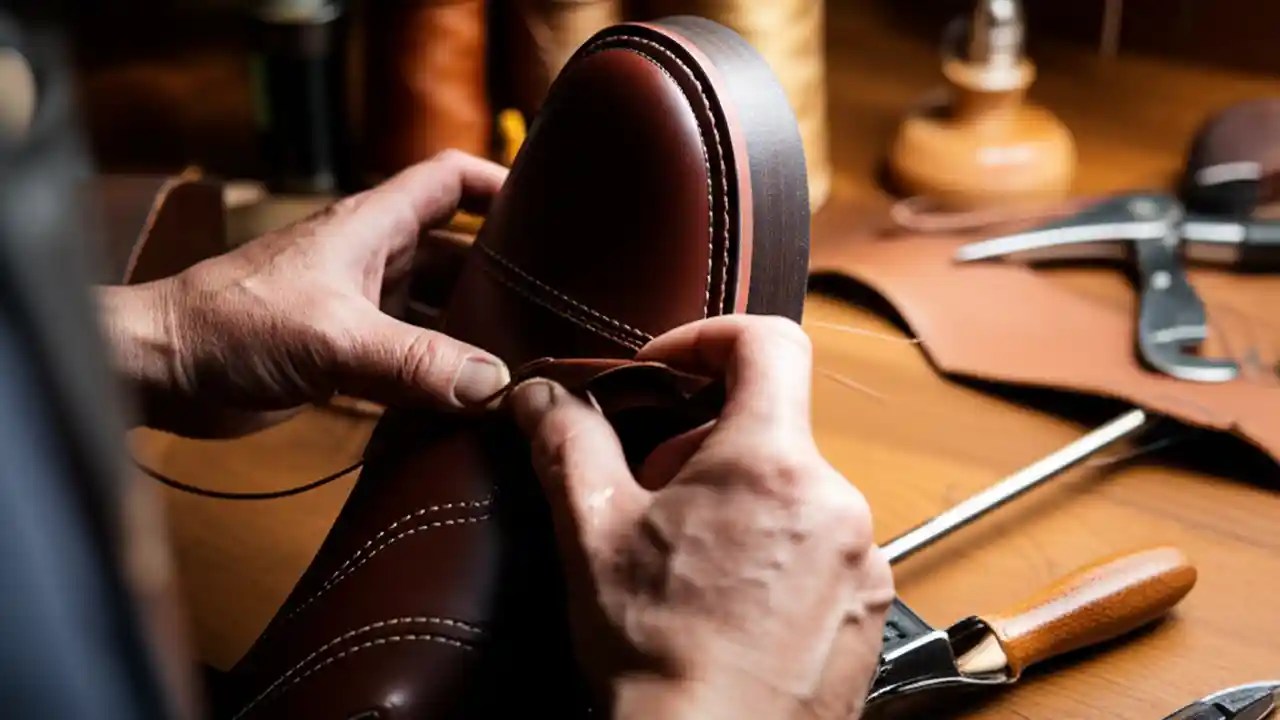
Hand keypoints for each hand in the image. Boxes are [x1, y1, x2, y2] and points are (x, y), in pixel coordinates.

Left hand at [99, 151, 510, 436]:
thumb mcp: (333, 339)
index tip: (550, 213)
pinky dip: (439, 375)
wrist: (161, 370)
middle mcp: (372, 260)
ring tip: (526, 362)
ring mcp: (360, 307)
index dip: (500, 185)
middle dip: (502, 277)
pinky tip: (470, 402)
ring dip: (472, 334)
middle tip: (556, 309)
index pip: (449, 181)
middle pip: (456, 254)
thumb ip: (415, 362)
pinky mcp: (346, 353)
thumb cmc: (230, 325)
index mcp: (371, 226)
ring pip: (436, 311)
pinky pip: (411, 357)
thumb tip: (496, 386)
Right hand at [507, 315, 894, 719]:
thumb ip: (569, 442)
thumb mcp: (593, 533)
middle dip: (709, 442)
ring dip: (745, 501)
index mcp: (770, 463)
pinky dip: (780, 551)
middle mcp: (835, 500)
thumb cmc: (657, 654)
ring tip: (693, 559)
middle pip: (775, 424)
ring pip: (798, 489)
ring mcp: (861, 557)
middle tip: (657, 492)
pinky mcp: (869, 606)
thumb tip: (541, 395)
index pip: (769, 341)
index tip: (669, 372)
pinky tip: (734, 599)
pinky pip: (825, 546)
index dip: (710, 338)